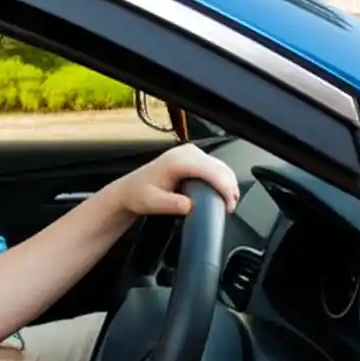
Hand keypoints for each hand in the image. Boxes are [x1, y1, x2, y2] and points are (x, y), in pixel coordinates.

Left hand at [116, 144, 238, 216]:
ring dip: (228, 184)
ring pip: (220, 166)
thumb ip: (172, 204)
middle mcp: (186, 152)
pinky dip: (222, 180)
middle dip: (229, 188)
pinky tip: (222, 193)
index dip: (224, 188)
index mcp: (177, 161)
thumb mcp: (153, 203)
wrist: (129, 190)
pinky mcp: (192, 157)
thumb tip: (191, 206)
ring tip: (228, 203)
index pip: (211, 171)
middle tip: (230, 208)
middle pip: (219, 168)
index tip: (229, 205)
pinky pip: (214, 167)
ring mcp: (190, 152)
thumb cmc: (138, 195)